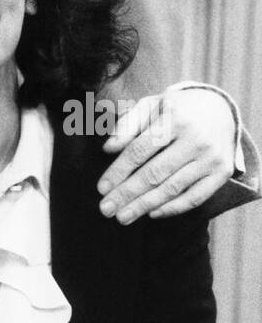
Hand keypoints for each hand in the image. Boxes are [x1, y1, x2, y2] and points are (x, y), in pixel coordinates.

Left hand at [97, 87, 235, 221]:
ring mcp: (211, 158)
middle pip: (155, 173)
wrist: (220, 109)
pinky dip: (173, 208)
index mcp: (175, 119)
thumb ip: (128, 123)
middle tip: (107, 209)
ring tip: (123, 217)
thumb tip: (108, 148)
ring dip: (145, 205)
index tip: (101, 188)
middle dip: (127, 194)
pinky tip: (152, 213)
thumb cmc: (176, 109)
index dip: (119, 171)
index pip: (140, 150)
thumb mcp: (151, 105)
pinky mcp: (222, 173)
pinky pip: (195, 198)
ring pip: (173, 188)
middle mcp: (195, 139)